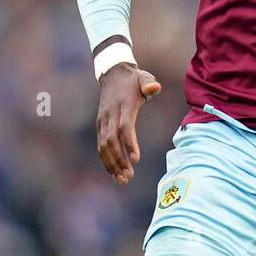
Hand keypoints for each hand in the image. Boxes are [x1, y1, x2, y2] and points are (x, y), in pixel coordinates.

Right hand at [96, 63, 161, 185]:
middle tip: (129, 177)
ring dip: (112, 164)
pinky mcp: (100, 126)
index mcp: (122, 105)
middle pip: (112, 141)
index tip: (137, 159)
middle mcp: (109, 115)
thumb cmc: (133, 80)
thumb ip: (149, 84)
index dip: (129, 142)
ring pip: (103, 146)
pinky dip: (106, 160)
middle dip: (119, 160)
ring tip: (122, 180)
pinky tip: (114, 173)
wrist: (112, 74)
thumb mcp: (143, 77)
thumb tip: (155, 88)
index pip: (124, 126)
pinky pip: (101, 146)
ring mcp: (102, 121)